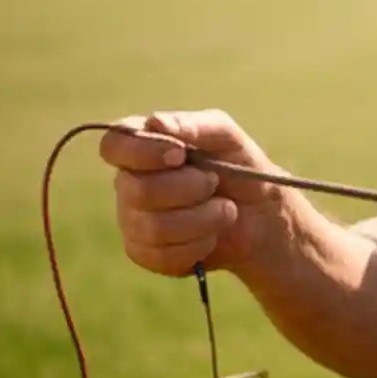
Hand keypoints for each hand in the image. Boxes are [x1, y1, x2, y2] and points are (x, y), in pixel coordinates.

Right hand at [100, 109, 298, 276]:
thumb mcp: (227, 137)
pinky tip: (212, 236)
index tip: (179, 155)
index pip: (113, 145)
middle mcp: (129, 182)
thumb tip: (155, 122)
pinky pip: (162, 255)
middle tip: (214, 183)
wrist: (262, 216)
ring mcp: (133, 220)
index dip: (142, 151)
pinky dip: (198, 245)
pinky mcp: (145, 253)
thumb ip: (195, 125)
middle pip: (137, 190)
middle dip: (189, 188)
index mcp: (142, 147)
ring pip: (153, 227)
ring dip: (202, 218)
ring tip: (224, 210)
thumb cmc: (239, 167)